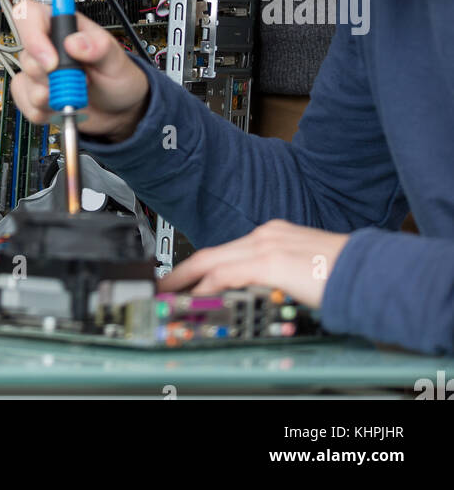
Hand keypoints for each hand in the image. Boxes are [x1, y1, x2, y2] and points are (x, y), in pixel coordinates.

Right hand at [10, 0, 149, 138]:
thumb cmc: (116, 77)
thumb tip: (74, 42)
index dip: (33, 35)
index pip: (30, 14)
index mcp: (64, 27)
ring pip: (24, 81)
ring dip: (50, 96)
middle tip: (80, 81)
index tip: (52, 61)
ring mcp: (38, 71)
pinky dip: (42, 111)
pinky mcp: (33, 93)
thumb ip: (99, 47)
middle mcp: (46, 46)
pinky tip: (60, 107)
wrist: (118, 110)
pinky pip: (23, 102)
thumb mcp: (116, 59)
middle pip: (26, 55)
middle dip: (52, 76)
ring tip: (74, 96)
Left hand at [159, 220, 349, 307]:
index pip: (227, 250)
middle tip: (163, 287)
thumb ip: (279, 277)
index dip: (201, 266)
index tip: (185, 280)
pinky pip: (228, 274)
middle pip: (212, 252)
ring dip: (187, 279)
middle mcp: (266, 235)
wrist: (368, 269)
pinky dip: (207, 286)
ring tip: (169, 295)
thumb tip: (264, 295)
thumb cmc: (344, 273)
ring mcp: (266, 246)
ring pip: (213, 260)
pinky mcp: (270, 261)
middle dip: (184, 271)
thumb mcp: (301, 272)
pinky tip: (195, 297)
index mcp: (273, 235)